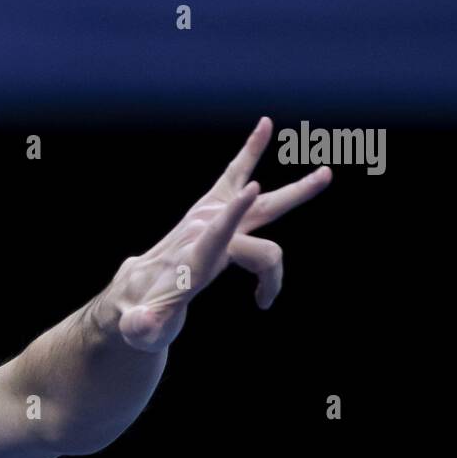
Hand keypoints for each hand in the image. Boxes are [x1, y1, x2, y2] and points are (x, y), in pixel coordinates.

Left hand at [106, 117, 331, 352]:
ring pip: (258, 203)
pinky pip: (234, 176)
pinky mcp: (208, 212)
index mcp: (193, 261)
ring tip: (325, 174)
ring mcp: (207, 219)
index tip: (252, 189)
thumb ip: (142, 328)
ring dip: (295, 191)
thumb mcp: (140, 330)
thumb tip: (138, 325)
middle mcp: (203, 233)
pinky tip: (263, 127)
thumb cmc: (140, 319)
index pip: (218, 236)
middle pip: (254, 222)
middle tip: (323, 181)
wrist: (131, 295)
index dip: (233, 215)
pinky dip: (250, 152)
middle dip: (288, 207)